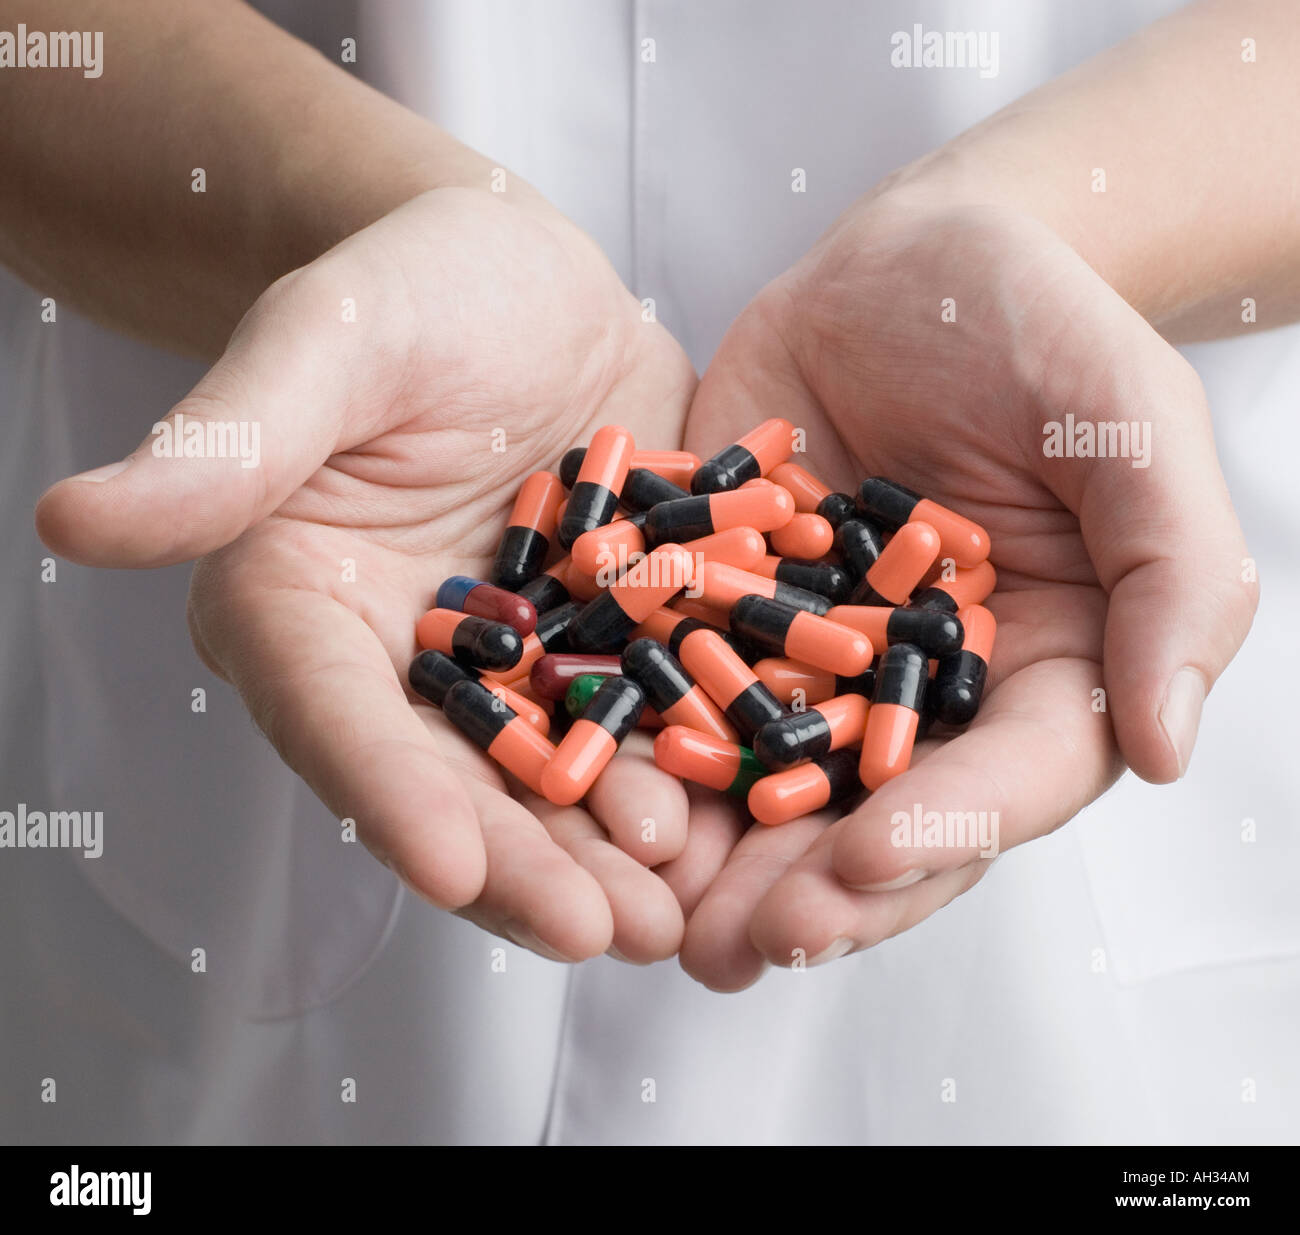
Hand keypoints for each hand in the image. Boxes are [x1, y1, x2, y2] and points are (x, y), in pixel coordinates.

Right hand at [36, 187, 697, 963]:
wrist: (517, 277)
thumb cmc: (405, 289)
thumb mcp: (326, 346)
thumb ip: (228, 445)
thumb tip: (71, 520)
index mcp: (307, 608)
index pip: (336, 716)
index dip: (388, 795)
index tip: (445, 868)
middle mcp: (407, 661)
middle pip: (456, 780)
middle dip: (524, 864)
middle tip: (598, 933)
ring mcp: (517, 660)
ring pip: (556, 775)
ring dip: (609, 848)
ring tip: (672, 909)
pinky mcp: (604, 637)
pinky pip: (643, 714)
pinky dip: (683, 769)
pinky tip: (735, 817)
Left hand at [669, 182, 1258, 988]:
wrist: (912, 267)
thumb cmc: (1044, 333)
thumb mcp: (1131, 432)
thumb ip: (1173, 579)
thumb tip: (1165, 748)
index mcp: (1036, 677)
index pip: (1003, 784)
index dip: (943, 835)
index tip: (866, 860)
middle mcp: (921, 698)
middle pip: (879, 819)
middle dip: (816, 889)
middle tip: (745, 944)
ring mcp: (813, 666)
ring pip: (770, 786)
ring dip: (717, 858)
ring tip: (659, 915)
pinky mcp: (726, 618)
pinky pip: (682, 693)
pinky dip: (644, 746)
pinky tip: (594, 792)